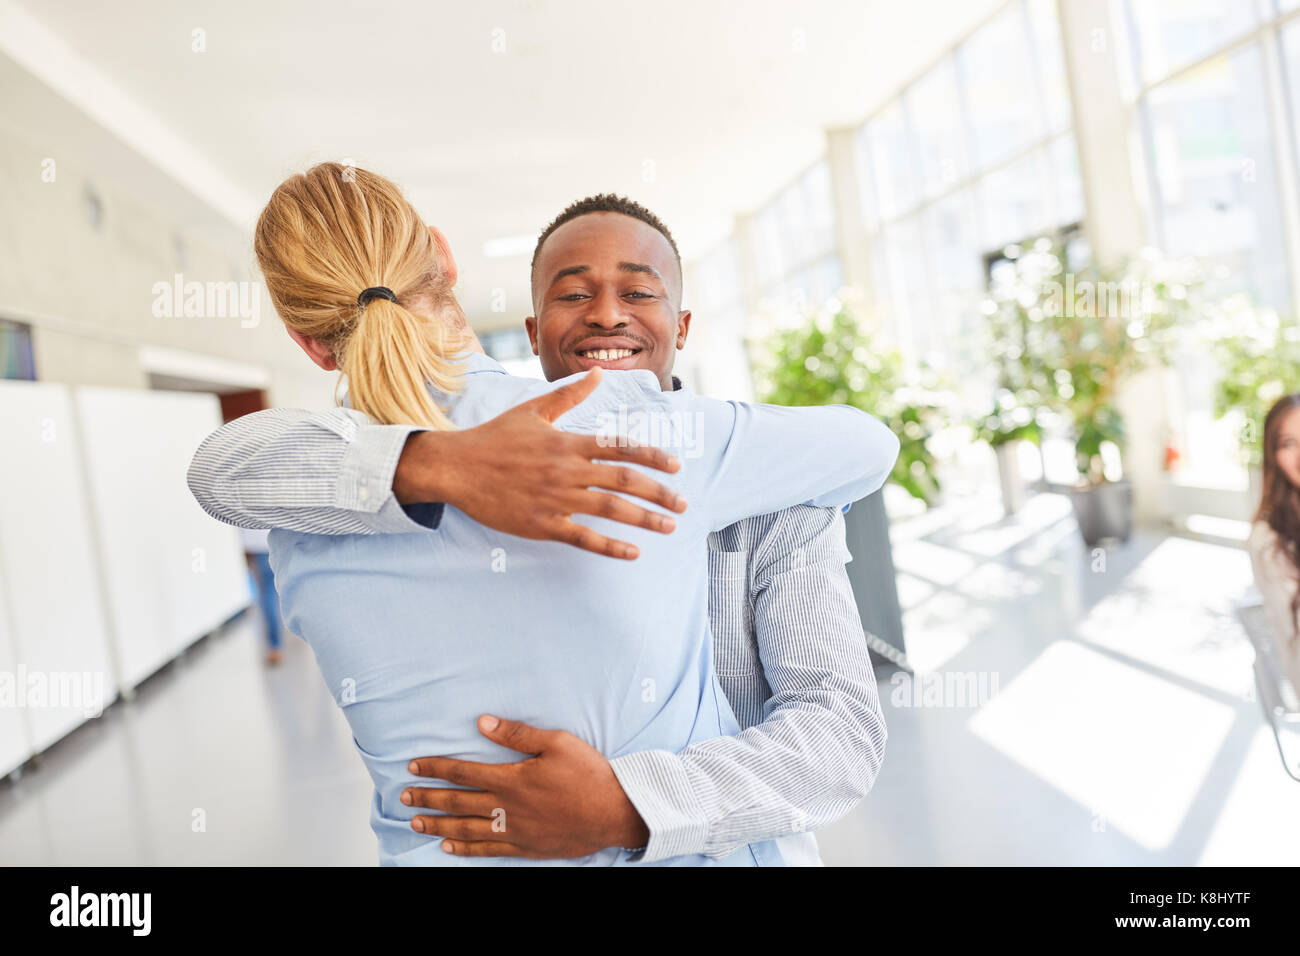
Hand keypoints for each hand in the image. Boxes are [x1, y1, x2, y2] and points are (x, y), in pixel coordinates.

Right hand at [393, 366, 686, 558]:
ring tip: (669, 526)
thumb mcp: (533, 410)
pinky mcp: (541, 524)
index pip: (620, 447)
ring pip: (610, 509)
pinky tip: (633, 553)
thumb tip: (598, 372)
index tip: (675, 466)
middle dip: (659, 492)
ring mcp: (555, 498)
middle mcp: (566, 470)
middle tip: (683, 504)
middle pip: (624, 480)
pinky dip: (610, 546)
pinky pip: (582, 537)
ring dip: (644, 519)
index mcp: (568, 442)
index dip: (651, 456)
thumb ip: (570, 395)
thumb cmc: (495, 437)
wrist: (456, 467)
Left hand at [402, 715, 649, 858]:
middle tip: (403, 796)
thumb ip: (517, 734)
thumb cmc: (588, 774)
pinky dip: (465, 849)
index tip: (414, 766)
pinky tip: (449, 846)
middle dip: (428, 798)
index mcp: (512, 779)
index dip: (436, 768)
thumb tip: (483, 721)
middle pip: (458, 802)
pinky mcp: (526, 847)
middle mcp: (508, 808)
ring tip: (416, 822)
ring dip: (439, 824)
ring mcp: (515, 831)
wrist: (614, 812)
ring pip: (467, 828)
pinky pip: (488, 851)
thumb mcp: (557, 742)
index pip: (463, 773)